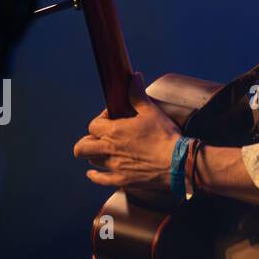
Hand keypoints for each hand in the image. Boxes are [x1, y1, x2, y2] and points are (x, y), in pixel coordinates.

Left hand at [72, 72, 181, 191]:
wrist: (177, 162)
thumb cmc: (164, 135)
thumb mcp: (151, 111)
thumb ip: (137, 95)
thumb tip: (133, 77)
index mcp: (114, 131)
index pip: (93, 125)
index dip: (101, 119)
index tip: (112, 118)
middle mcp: (109, 150)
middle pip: (82, 147)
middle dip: (88, 140)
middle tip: (101, 136)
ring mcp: (114, 167)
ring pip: (91, 162)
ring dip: (95, 155)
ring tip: (105, 150)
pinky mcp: (121, 180)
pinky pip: (100, 180)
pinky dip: (95, 176)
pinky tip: (95, 173)